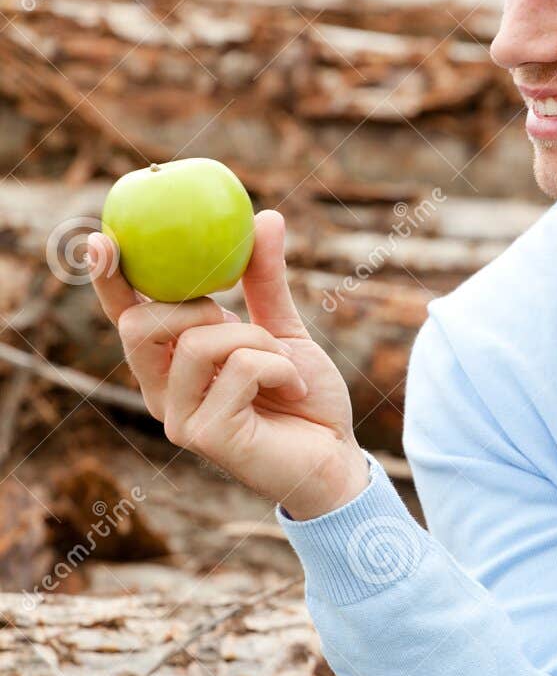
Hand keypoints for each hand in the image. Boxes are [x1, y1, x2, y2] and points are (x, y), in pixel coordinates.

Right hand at [88, 208, 370, 519]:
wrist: (337, 458)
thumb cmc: (304, 397)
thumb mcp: (283, 329)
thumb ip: (264, 280)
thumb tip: (265, 216)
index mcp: (170, 364)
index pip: (126, 316)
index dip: (108, 280)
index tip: (101, 238)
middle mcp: (162, 392)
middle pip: (138, 325)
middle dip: (195, 305)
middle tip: (234, 316)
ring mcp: (178, 418)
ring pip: (196, 342)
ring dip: (254, 339)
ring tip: (284, 364)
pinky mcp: (204, 437)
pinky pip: (238, 368)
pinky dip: (277, 366)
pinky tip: (292, 388)